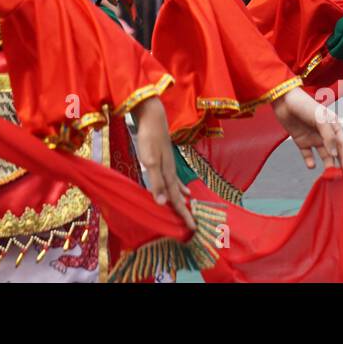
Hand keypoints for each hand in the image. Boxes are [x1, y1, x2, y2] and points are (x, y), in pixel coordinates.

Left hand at [129, 96, 194, 230]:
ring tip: (188, 206)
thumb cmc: (149, 137)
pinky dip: (178, 185)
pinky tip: (182, 187)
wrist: (153, 116)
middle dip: (184, 209)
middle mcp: (170, 170)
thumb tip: (161, 203)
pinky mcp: (165, 157)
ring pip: (177, 185)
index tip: (192, 227)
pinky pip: (174, 177)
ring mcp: (169, 163)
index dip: (183, 213)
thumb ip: (155, 181)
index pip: (176, 198)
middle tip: (193, 224)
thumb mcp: (149, 160)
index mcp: (168, 173)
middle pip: (178, 194)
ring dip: (181, 197)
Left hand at [271, 87, 342, 171]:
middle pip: (334, 152)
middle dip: (339, 164)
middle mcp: (325, 134)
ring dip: (326, 164)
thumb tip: (334, 155)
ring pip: (323, 155)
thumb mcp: (320, 118)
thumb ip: (328, 136)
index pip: (342, 144)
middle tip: (341, 178)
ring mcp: (313, 138)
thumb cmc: (305, 105)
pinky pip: (308, 154)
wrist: (283, 100)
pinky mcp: (301, 141)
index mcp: (333, 126)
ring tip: (327, 175)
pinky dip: (310, 161)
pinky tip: (311, 166)